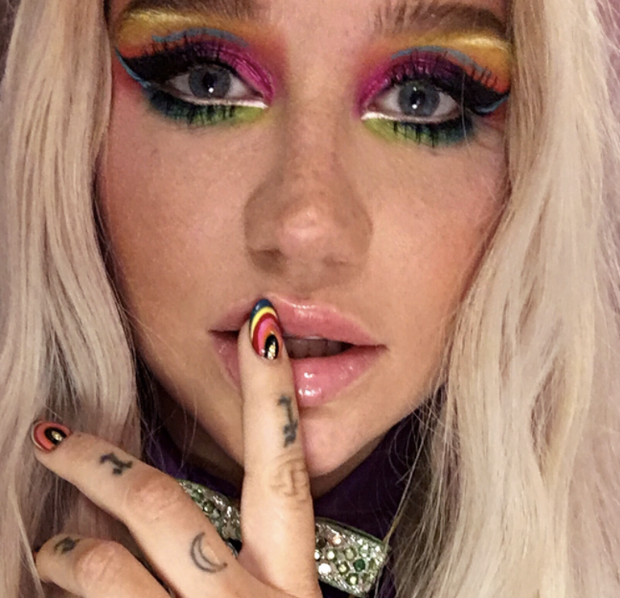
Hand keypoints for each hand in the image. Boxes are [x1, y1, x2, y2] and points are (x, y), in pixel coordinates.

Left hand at [31, 304, 322, 597]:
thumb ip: (252, 567)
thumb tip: (195, 529)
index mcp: (290, 583)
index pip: (283, 469)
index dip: (271, 392)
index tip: (260, 323)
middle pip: (166, 509)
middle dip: (102, 465)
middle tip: (54, 437)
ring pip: (110, 569)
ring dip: (70, 550)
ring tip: (54, 546)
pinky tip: (57, 595)